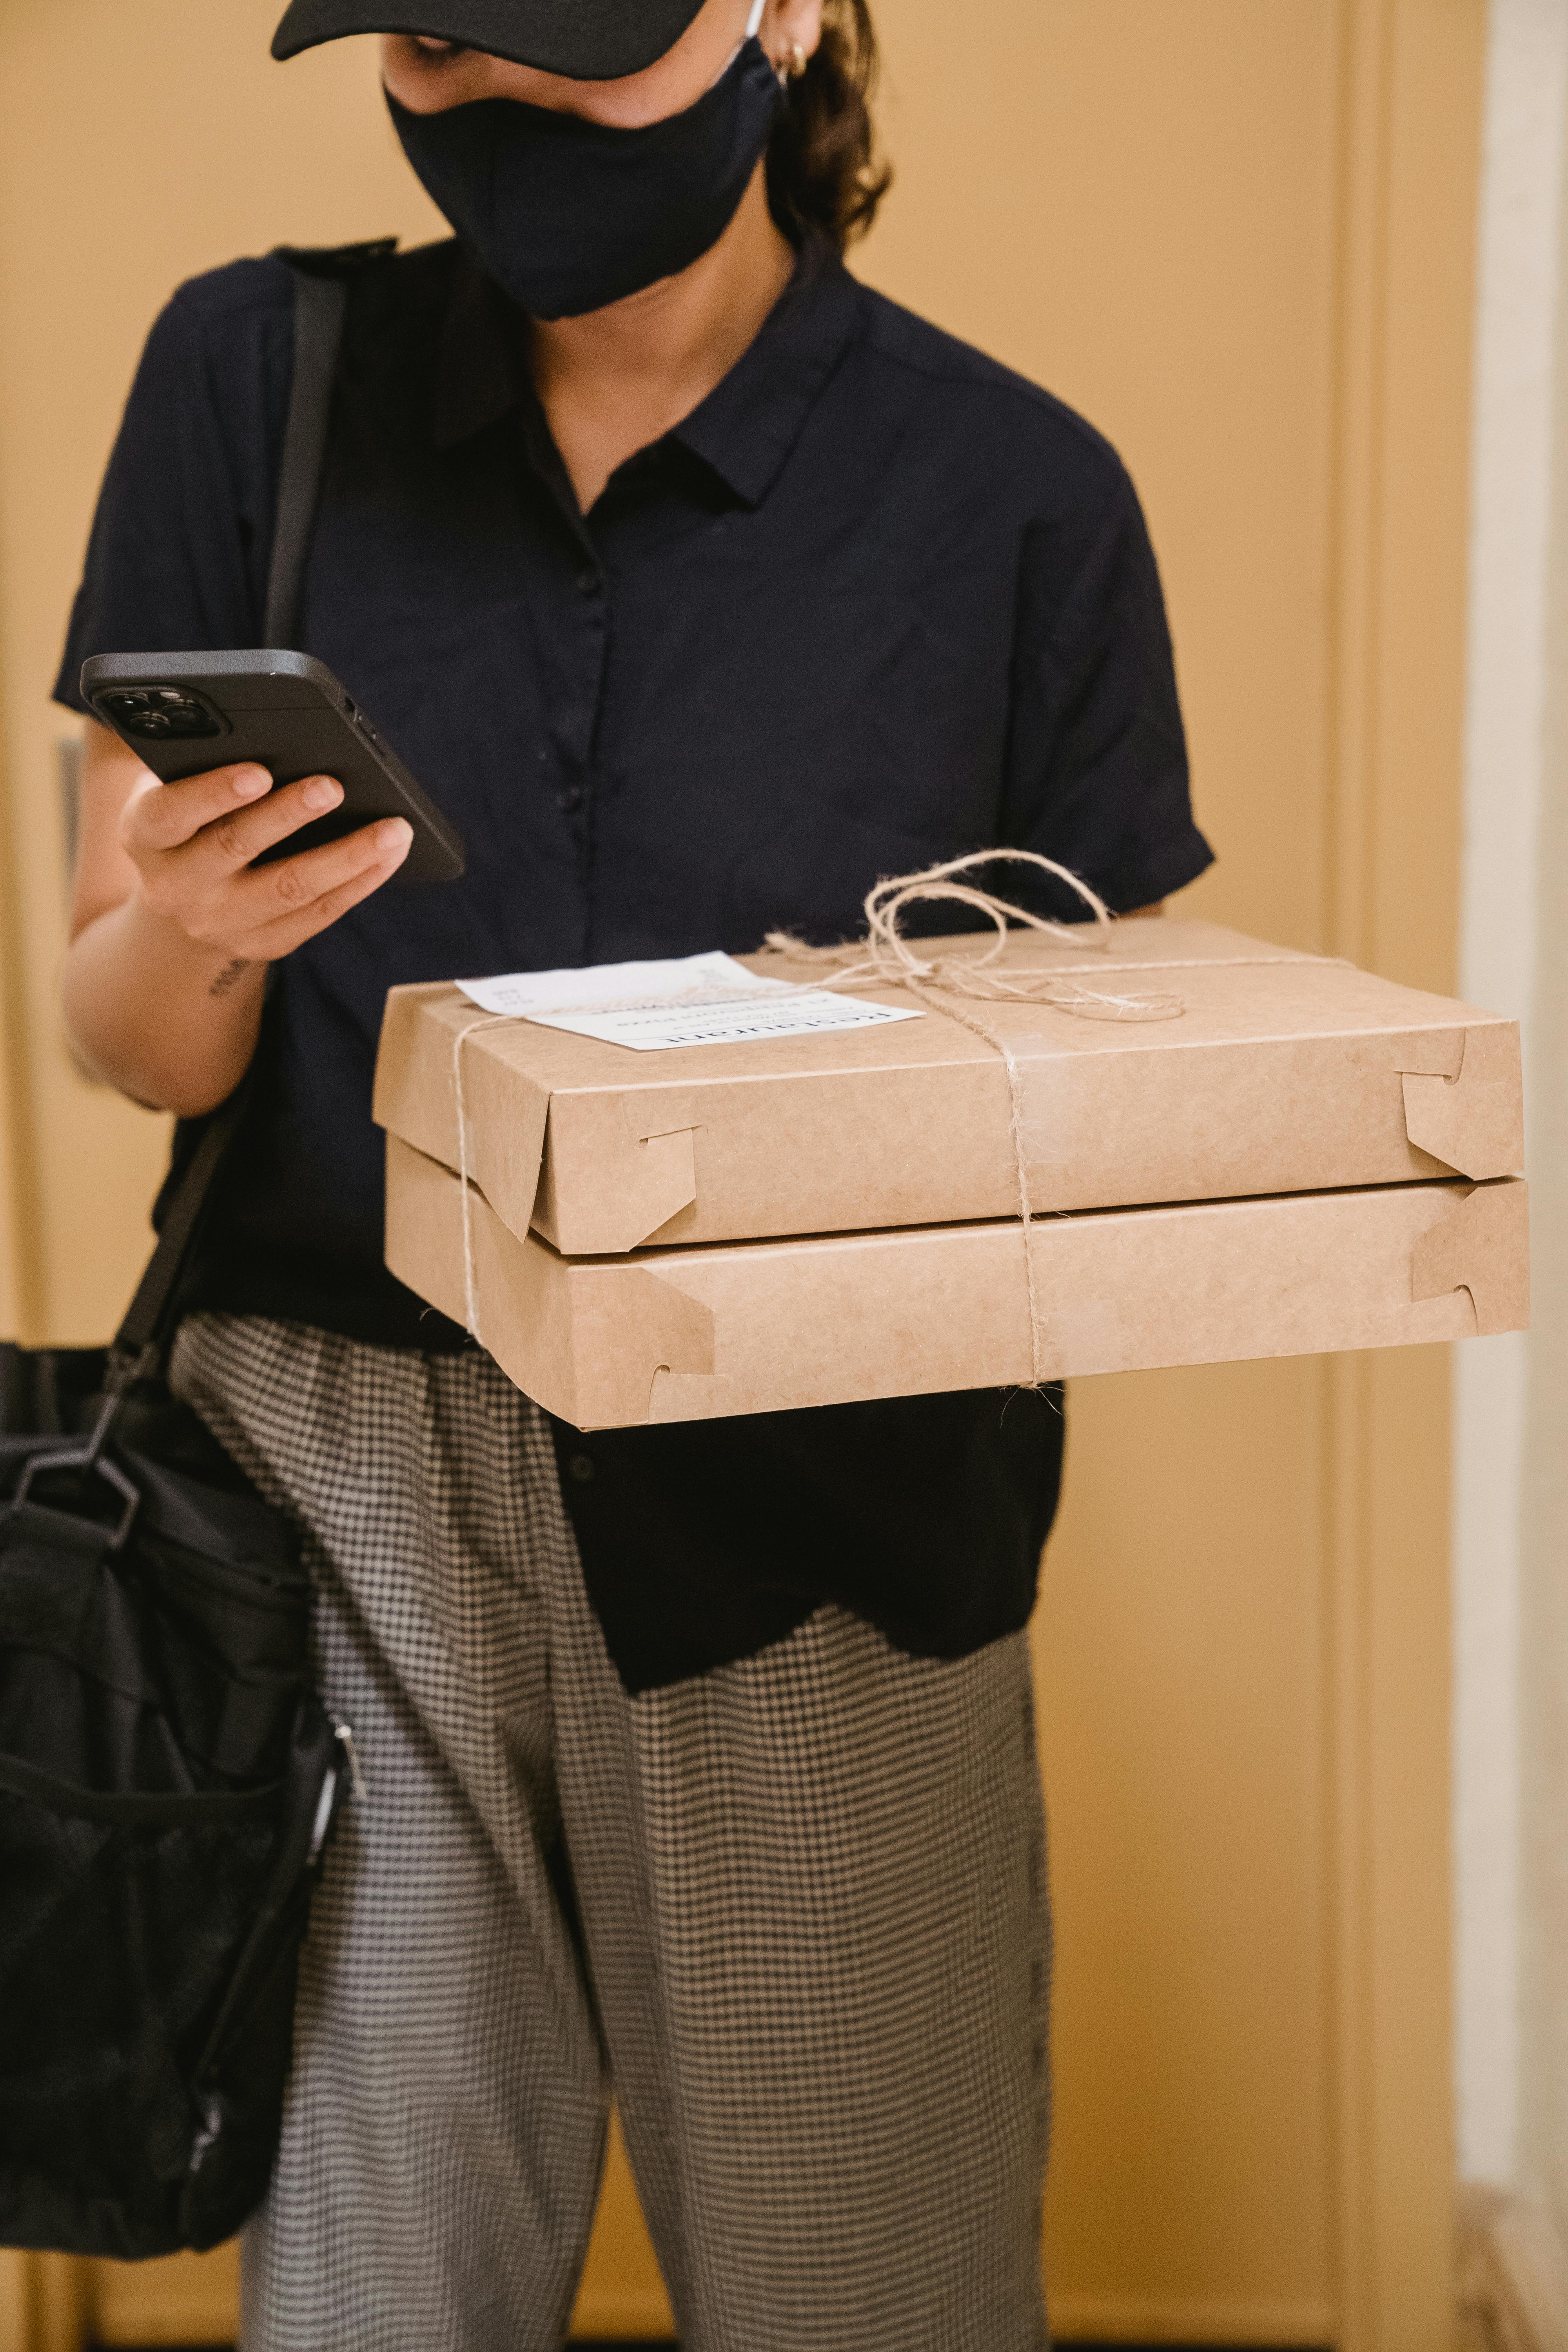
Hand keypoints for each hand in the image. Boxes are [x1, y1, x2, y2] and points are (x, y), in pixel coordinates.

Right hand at [120, 759, 411, 963]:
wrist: (181, 907)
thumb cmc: (188, 822)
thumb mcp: (171, 792)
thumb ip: (199, 763)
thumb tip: (267, 734)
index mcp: (144, 837)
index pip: (169, 813)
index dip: (212, 793)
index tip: (257, 770)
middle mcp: (175, 887)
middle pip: (235, 848)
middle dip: (288, 815)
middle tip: (332, 785)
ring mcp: (220, 923)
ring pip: (290, 888)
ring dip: (347, 855)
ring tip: (393, 826)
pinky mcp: (263, 944)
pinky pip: (320, 913)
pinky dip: (360, 881)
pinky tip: (390, 853)